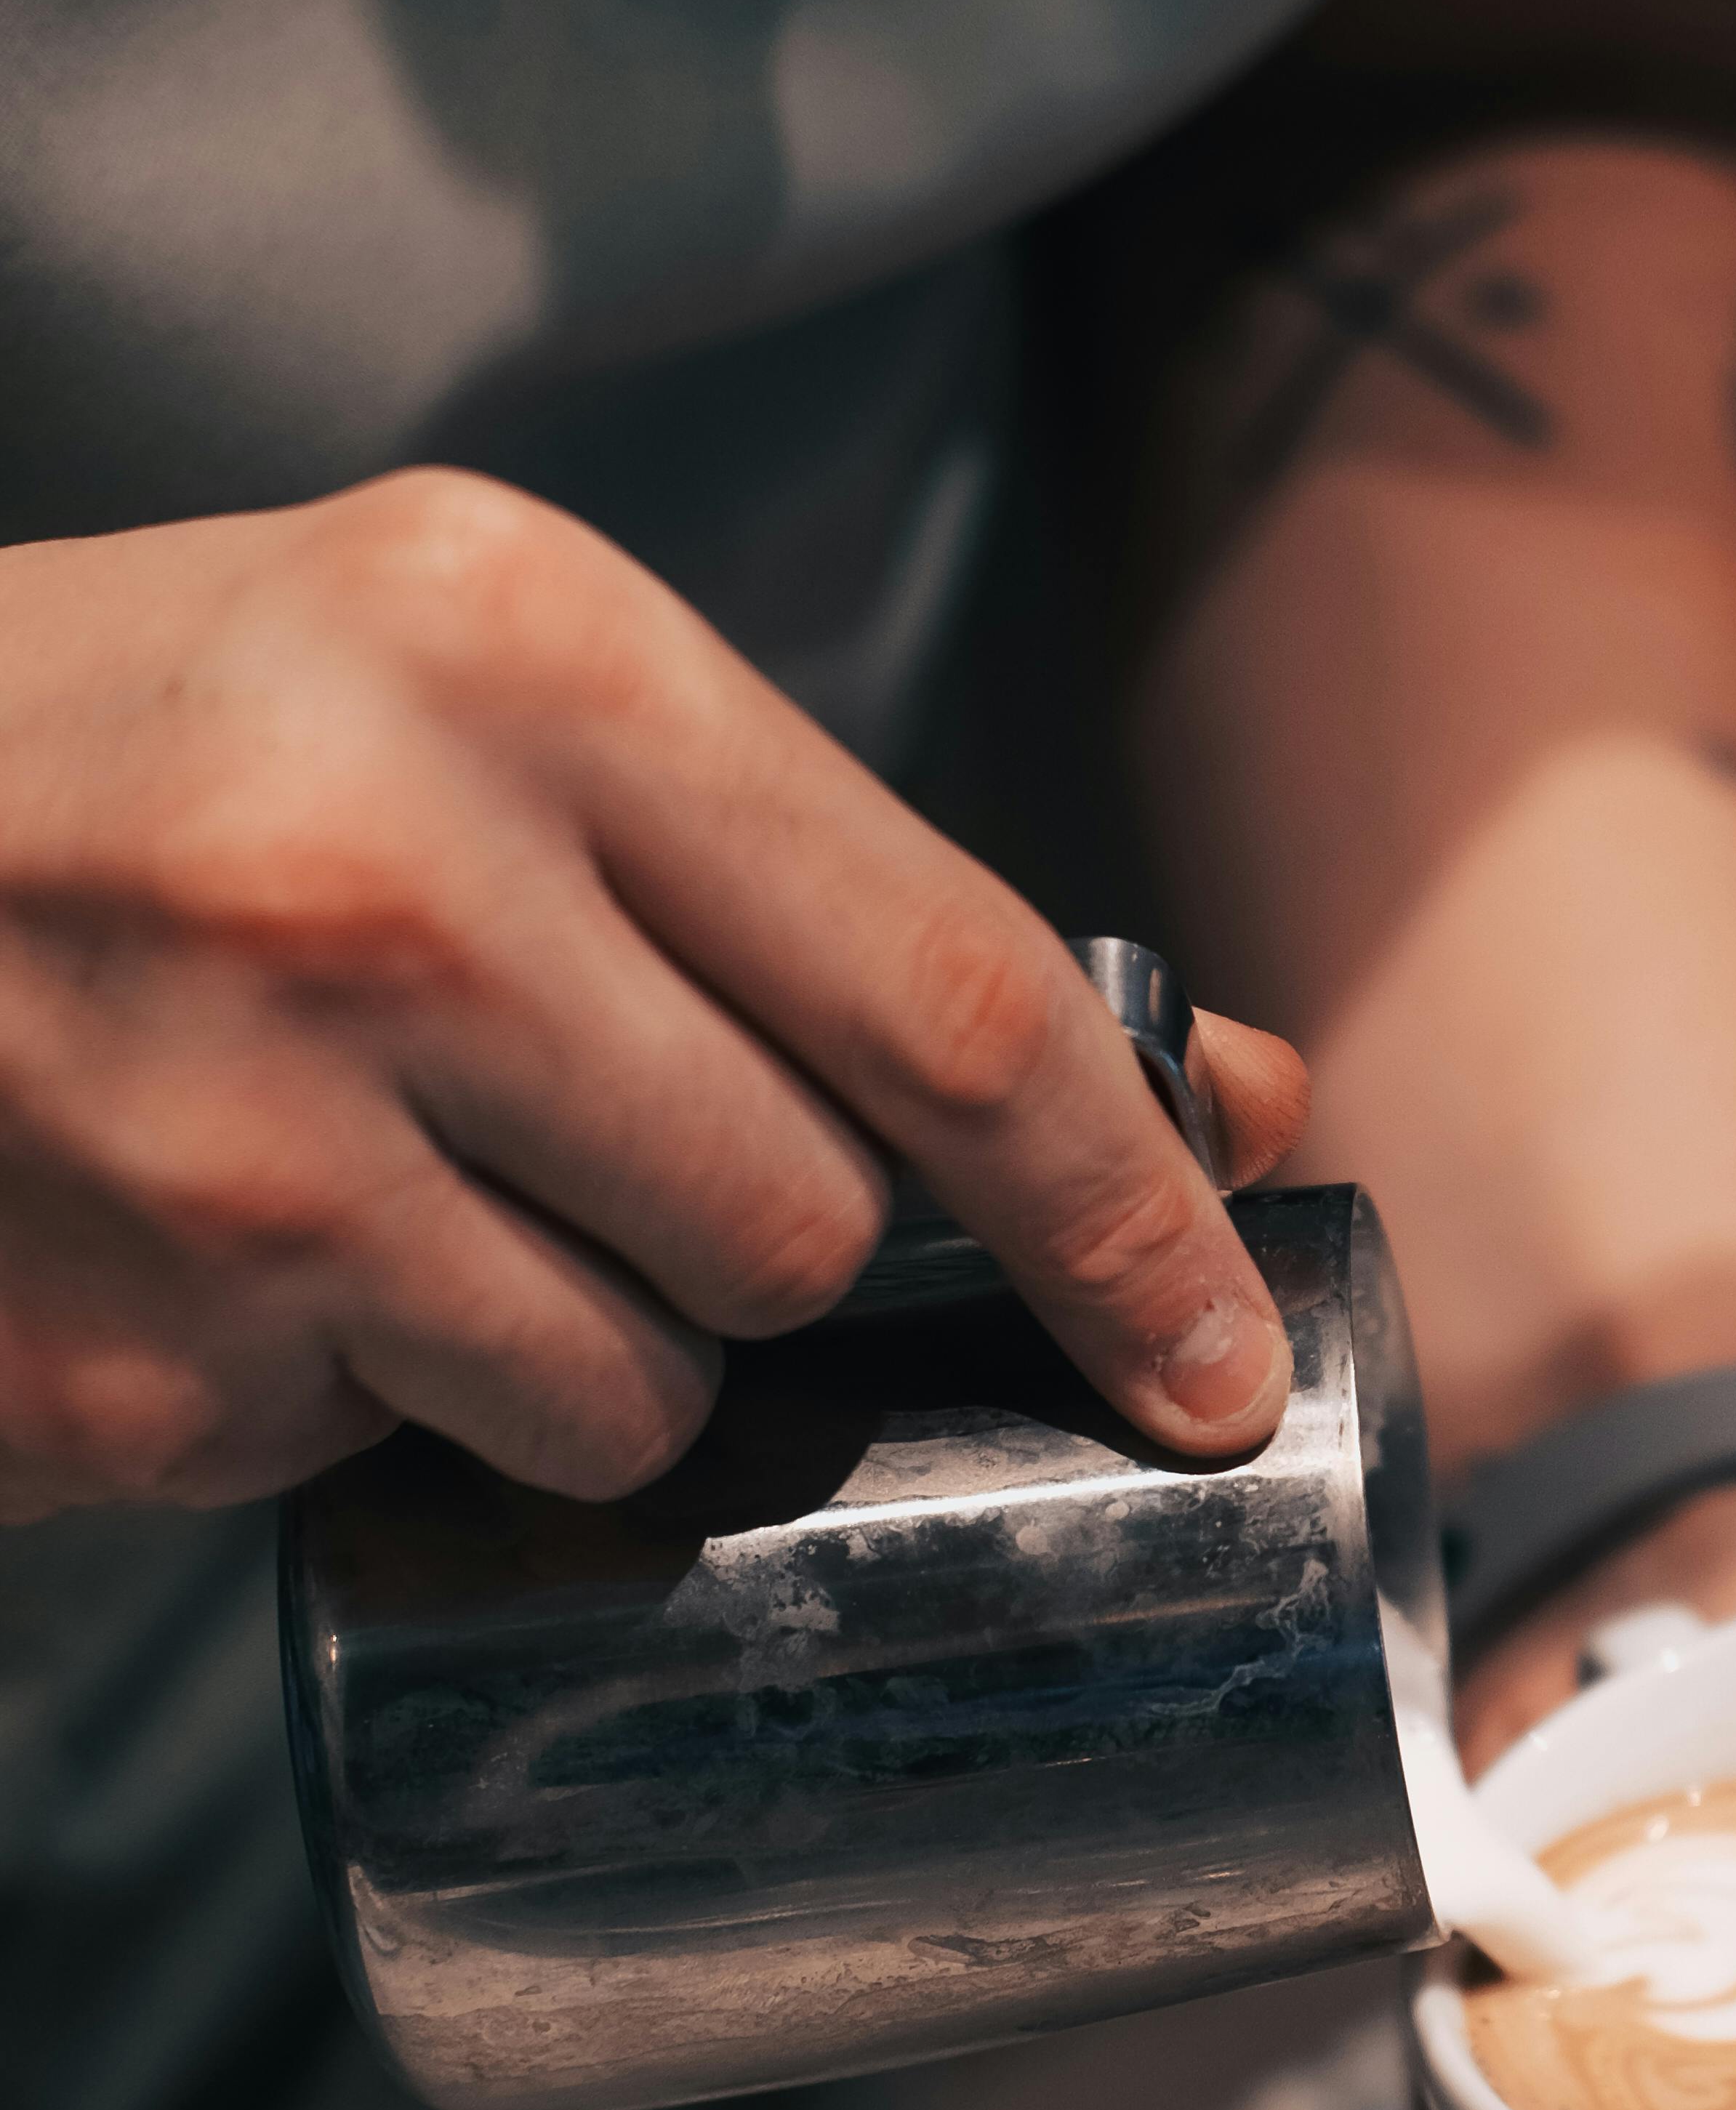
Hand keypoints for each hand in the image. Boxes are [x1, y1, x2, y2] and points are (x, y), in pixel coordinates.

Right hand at [0, 474, 1310, 1517]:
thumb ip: (848, 888)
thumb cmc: (163, 745)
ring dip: (590, 1330)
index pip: (953, 994)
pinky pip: (423, 1455)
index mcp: (520, 654)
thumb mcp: (492, 690)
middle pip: (811, 1216)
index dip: (1128, 1206)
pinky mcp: (140, 1363)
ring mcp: (241, 1142)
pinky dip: (385, 1386)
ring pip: (649, 1385)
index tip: (1220, 1348)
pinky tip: (243, 1236)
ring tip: (398, 1170)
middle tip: (589, 1121)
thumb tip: (1221, 1100)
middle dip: (765, 1223)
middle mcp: (390, 884)